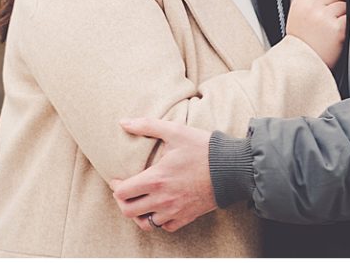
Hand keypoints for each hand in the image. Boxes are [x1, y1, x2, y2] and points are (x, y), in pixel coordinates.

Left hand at [111, 117, 214, 232]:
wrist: (233, 167)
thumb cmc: (204, 148)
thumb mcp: (176, 131)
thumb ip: (148, 126)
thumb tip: (123, 122)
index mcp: (156, 178)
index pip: (122, 192)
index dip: (116, 186)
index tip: (119, 179)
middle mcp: (162, 199)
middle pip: (128, 211)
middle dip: (123, 202)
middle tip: (126, 193)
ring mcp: (174, 210)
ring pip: (145, 223)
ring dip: (139, 214)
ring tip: (141, 202)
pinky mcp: (187, 217)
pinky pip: (165, 227)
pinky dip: (159, 220)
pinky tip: (161, 209)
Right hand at [283, 0, 346, 68]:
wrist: (302, 65)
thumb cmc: (302, 41)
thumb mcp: (297, 14)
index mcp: (300, 1)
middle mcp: (312, 7)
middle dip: (335, 2)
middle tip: (326, 18)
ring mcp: (325, 17)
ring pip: (344, 4)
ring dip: (342, 15)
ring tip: (329, 28)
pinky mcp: (338, 28)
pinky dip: (347, 25)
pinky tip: (336, 33)